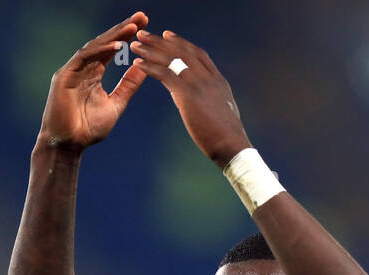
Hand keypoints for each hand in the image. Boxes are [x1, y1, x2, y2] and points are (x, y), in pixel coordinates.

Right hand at [37, 12, 149, 151]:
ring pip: (95, 47)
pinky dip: (100, 51)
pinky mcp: (64, 76)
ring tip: (132, 28)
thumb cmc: (88, 129)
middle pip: (105, 43)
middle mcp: (83, 68)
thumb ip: (128, 86)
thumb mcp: (116, 104)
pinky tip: (116, 46)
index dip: (126, 36)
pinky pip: (83, 58)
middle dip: (123, 29)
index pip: (112, 50)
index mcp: (94, 73)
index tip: (145, 26)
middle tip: (141, 17)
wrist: (68, 145)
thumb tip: (143, 68)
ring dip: (113, 36)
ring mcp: (72, 70)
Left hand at [130, 29, 251, 165]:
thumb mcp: (223, 113)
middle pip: (183, 52)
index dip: (182, 44)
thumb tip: (206, 104)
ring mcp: (199, 84)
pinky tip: (137, 64)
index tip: (167, 36)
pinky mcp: (188, 95)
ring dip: (151, 50)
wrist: (232, 146)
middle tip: (144, 34)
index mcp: (218, 81)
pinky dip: (149, 67)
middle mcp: (209, 78)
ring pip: (172, 60)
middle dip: (162, 41)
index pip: (198, 55)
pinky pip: (165, 74)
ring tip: (135, 45)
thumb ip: (213, 102)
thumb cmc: (228, 138)